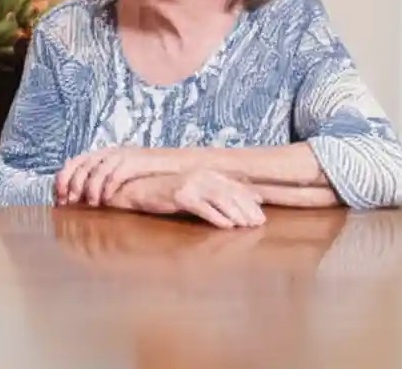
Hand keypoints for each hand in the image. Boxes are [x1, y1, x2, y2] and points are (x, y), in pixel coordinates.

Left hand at [56, 147, 191, 206]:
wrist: (177, 166)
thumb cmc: (146, 177)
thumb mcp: (119, 179)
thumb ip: (101, 185)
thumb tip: (78, 201)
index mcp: (101, 156)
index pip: (73, 163)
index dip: (63, 179)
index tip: (59, 198)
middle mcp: (109, 152)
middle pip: (81, 165)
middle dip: (73, 184)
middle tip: (69, 203)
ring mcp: (122, 155)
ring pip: (97, 169)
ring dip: (89, 188)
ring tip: (88, 203)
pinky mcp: (135, 160)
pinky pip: (116, 173)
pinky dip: (108, 187)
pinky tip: (106, 200)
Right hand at [117, 169, 265, 228]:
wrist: (140, 190)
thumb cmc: (169, 193)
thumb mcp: (196, 190)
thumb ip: (219, 193)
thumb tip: (250, 198)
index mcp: (207, 174)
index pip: (234, 187)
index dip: (249, 202)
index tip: (261, 216)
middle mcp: (201, 175)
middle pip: (230, 193)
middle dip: (246, 209)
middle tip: (258, 224)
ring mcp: (190, 184)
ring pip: (220, 199)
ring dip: (236, 214)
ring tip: (246, 226)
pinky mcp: (180, 195)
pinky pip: (203, 207)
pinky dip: (217, 217)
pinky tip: (227, 226)